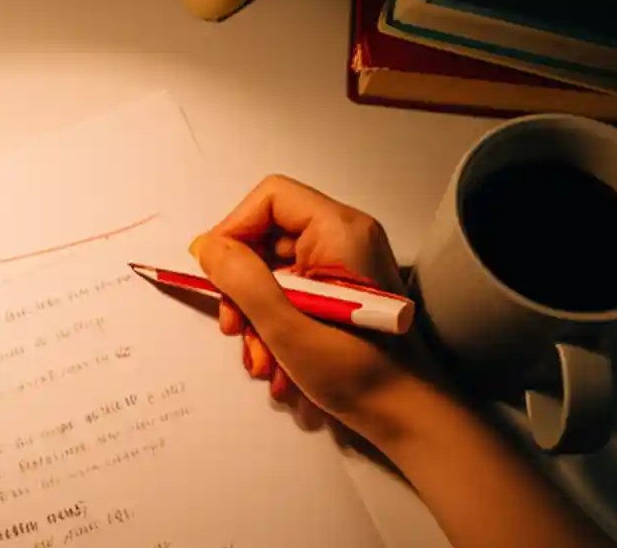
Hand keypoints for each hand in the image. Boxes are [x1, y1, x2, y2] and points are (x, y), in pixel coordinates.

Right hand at [190, 175, 429, 442]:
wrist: (409, 418)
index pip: (270, 198)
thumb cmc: (357, 372)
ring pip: (274, 271)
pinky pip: (291, 293)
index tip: (214, 273)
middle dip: (242, 287)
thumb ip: (241, 279)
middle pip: (268, 237)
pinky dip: (275, 326)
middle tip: (233, 328)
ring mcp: (343, 266)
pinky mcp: (341, 293)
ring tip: (260, 360)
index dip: (233, 229)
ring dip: (255, 316)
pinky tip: (276, 365)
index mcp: (340, 231)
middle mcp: (344, 238)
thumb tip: (206, 246)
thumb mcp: (286, 326)